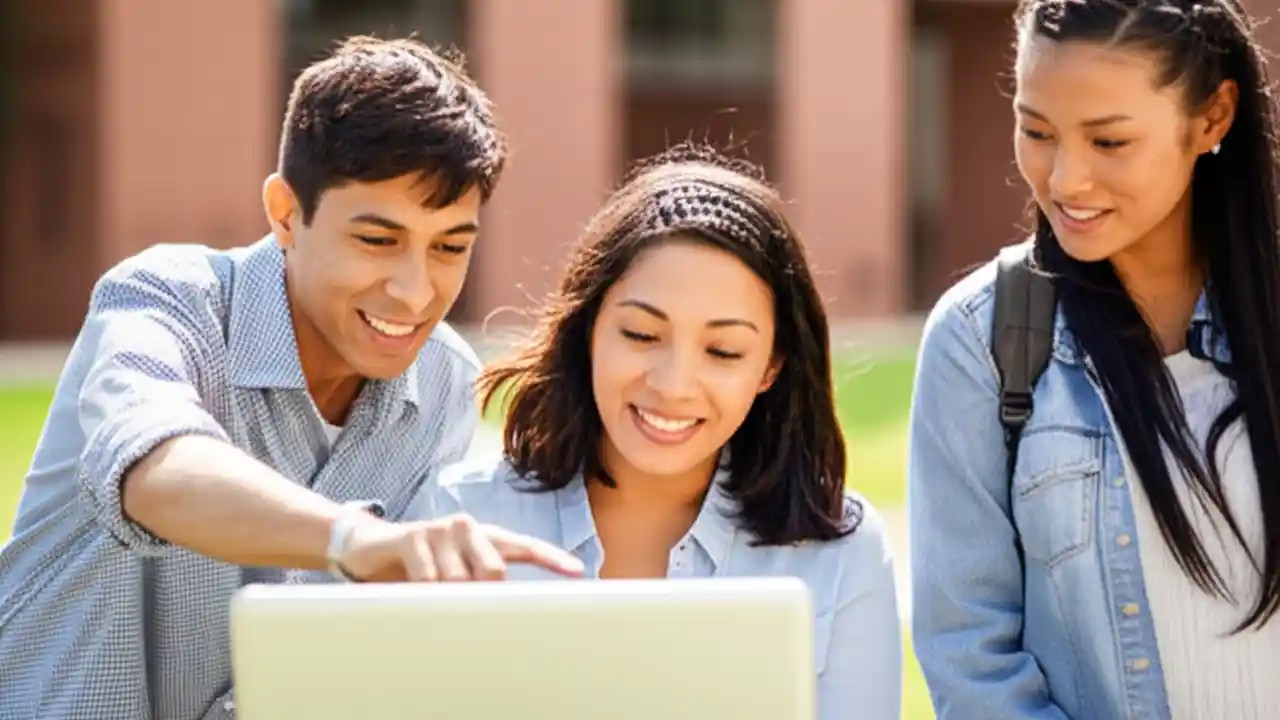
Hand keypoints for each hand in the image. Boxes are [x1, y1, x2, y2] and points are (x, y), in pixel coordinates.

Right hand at [339, 513, 584, 581]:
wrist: (370, 548)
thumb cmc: (422, 564)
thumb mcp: (456, 573)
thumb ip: (482, 583)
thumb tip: (508, 607)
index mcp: (484, 537)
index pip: (525, 546)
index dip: (551, 558)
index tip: (576, 571)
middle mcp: (468, 527)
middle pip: (493, 571)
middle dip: (482, 595)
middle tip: (465, 605)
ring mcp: (442, 529)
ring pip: (458, 581)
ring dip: (445, 597)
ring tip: (429, 593)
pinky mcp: (414, 536)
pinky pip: (428, 579)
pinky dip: (422, 592)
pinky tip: (410, 584)